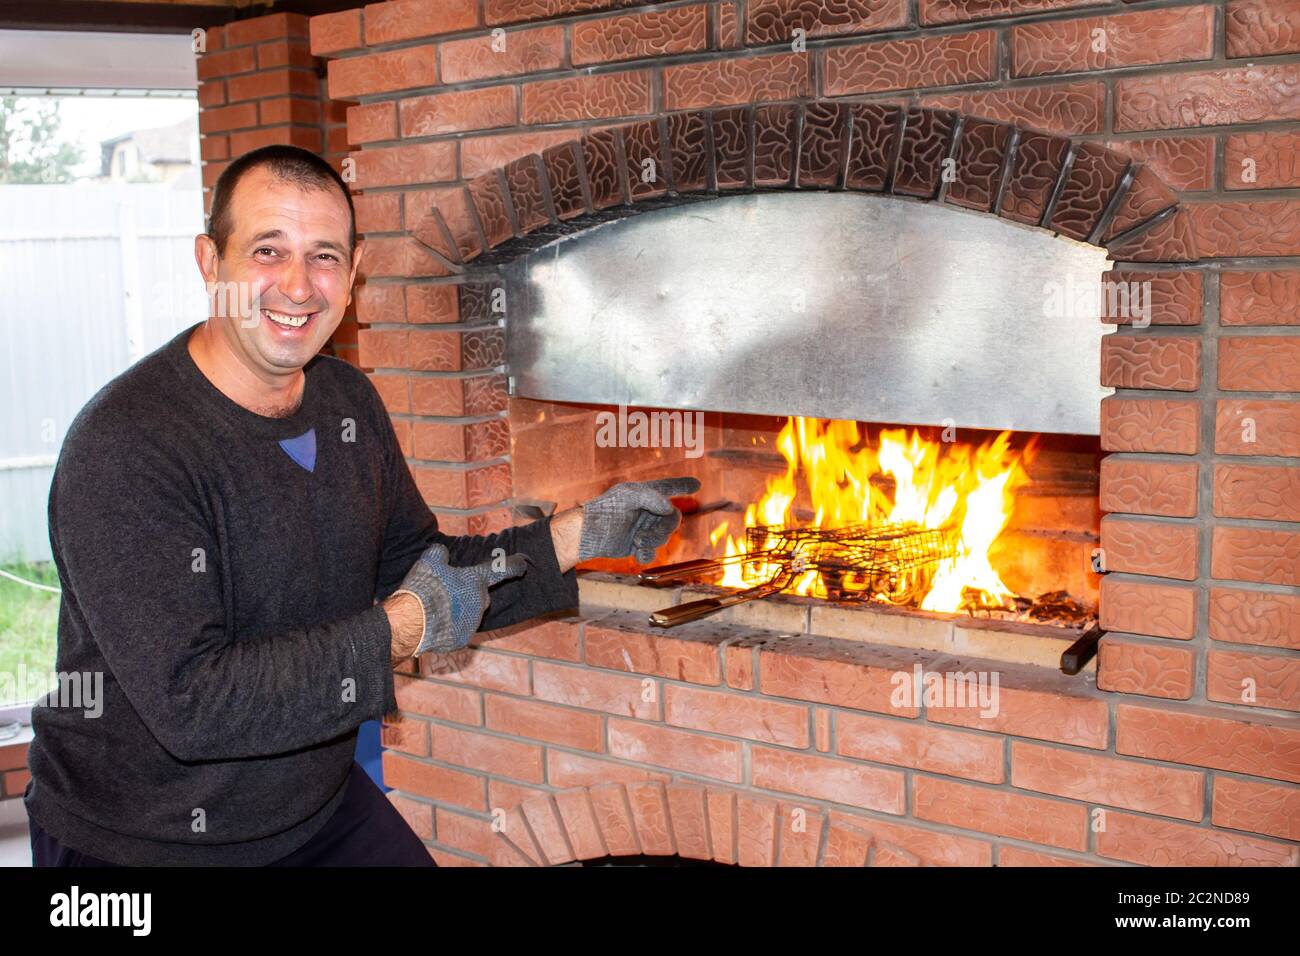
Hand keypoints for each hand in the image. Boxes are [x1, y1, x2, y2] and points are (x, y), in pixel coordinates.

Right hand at [391, 543, 526, 654]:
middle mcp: (480, 603)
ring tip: (435, 609)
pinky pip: (458, 631)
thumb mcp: (429, 562)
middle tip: (447, 592)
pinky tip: (433, 624)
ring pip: (469, 615)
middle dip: (468, 593)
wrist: (411, 622)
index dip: (512, 566)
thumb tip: (442, 553)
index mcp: (475, 581)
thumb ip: (440, 554)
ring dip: (458, 611)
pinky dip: (449, 628)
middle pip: (480, 596)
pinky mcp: (461, 640)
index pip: (499, 570)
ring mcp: (472, 624)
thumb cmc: (423, 589)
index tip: (523, 565)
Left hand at [578, 476, 700, 564]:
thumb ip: (649, 497)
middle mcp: (647, 510)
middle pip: (672, 520)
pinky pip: (652, 553)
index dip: (682, 486)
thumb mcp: (625, 497)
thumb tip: (669, 506)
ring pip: (663, 538)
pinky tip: (637, 554)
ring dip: (653, 542)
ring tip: (635, 542)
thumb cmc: (604, 511)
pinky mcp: (637, 545)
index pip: (668, 487)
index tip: (697, 484)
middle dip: (662, 530)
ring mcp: (643, 528)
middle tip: (642, 536)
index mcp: (645, 494)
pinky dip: (647, 555)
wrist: (587, 536)